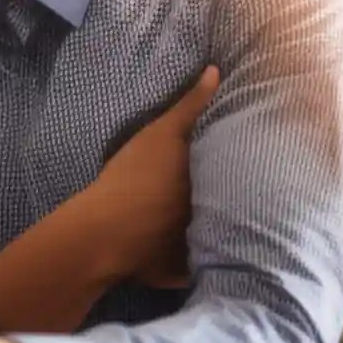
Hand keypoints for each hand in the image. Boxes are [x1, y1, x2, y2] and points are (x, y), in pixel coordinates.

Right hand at [84, 65, 219, 287]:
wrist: (105, 231)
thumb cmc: (135, 178)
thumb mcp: (163, 134)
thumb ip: (192, 104)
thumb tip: (217, 71)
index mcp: (212, 187)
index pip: (233, 175)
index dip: (234, 167)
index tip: (237, 157)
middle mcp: (212, 217)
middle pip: (227, 207)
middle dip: (230, 201)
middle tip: (223, 189)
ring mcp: (195, 247)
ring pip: (212, 239)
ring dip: (214, 232)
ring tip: (207, 220)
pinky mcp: (175, 271)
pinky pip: (187, 268)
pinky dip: (187, 264)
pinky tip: (180, 257)